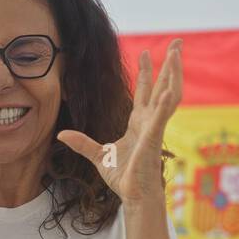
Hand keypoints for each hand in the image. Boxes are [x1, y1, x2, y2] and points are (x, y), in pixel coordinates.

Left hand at [57, 38, 183, 205]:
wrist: (133, 196)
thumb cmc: (123, 177)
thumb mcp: (98, 155)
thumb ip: (82, 142)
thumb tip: (61, 134)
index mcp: (140, 123)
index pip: (145, 92)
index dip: (146, 72)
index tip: (144, 53)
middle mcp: (150, 121)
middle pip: (163, 86)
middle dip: (170, 64)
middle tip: (176, 42)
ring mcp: (154, 129)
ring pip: (168, 96)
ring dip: (174, 75)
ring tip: (176, 54)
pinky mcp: (153, 140)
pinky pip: (161, 119)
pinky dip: (165, 103)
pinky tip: (169, 89)